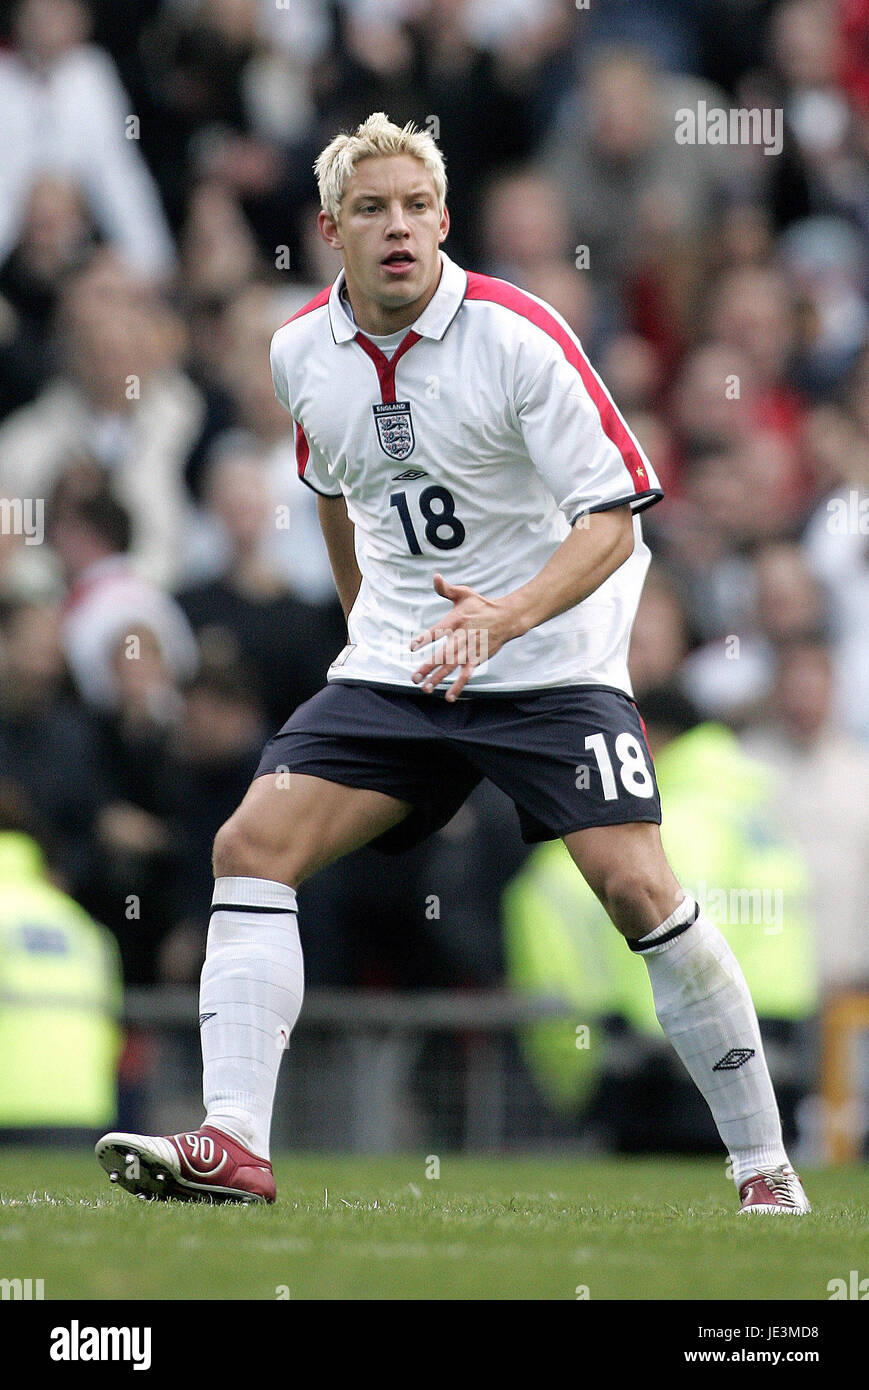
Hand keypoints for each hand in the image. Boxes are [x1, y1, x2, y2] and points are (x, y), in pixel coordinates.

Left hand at [409, 573, 524, 700]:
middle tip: (414, 677)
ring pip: (452, 667)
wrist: (507, 618)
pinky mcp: (477, 659)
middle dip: (428, 666)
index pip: (437, 631)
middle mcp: (462, 637)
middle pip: (443, 654)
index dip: (424, 638)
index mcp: (456, 621)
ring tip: (425, 688)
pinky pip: (466, 674)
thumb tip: (435, 577)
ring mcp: (470, 650)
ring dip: (438, 678)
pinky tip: (448, 696)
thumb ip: (446, 588)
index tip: (412, 647)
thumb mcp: (464, 594)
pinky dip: (458, 685)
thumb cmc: (481, 606)